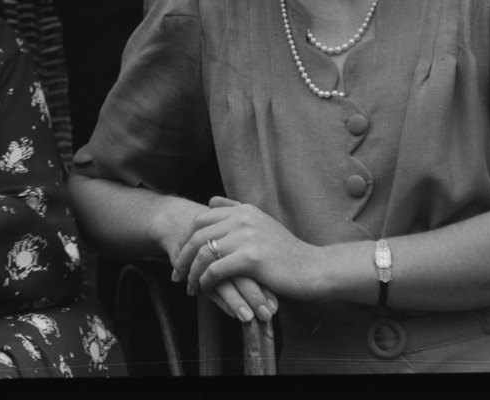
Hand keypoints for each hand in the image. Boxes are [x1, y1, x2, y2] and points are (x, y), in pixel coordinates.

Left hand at [172, 197, 304, 319]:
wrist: (313, 268)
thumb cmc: (286, 250)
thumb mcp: (261, 222)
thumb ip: (236, 209)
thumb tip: (210, 200)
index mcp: (243, 209)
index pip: (201, 218)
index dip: (185, 238)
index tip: (179, 255)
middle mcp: (242, 218)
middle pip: (197, 233)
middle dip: (182, 255)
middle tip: (176, 273)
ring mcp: (246, 236)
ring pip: (203, 252)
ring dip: (191, 272)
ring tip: (188, 287)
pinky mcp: (250, 258)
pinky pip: (215, 269)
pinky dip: (205, 281)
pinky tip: (204, 289)